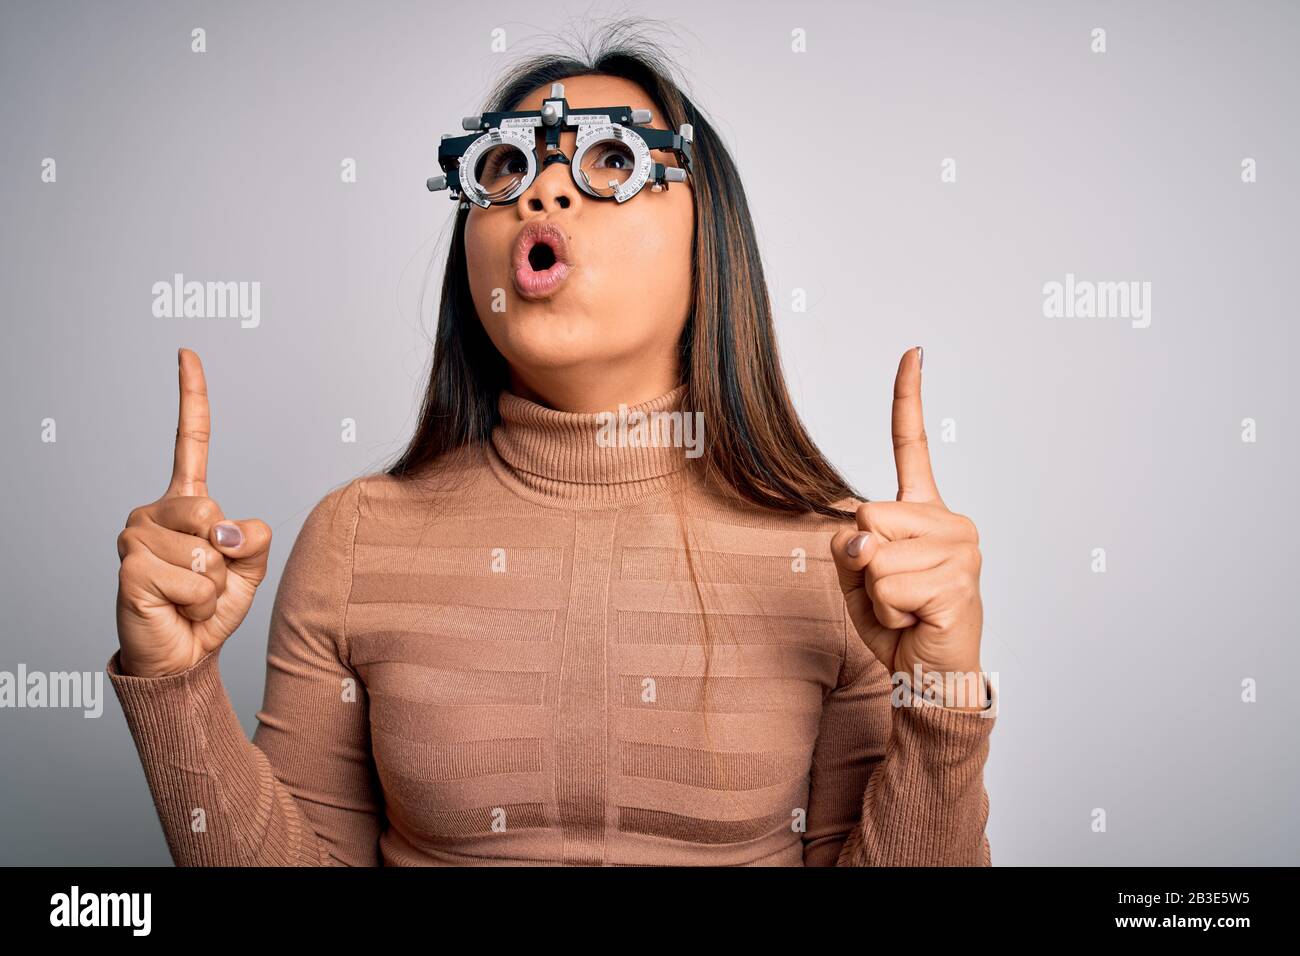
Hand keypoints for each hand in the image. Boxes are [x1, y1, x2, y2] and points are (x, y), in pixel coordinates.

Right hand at [114, 349, 272, 677]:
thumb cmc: (212, 607)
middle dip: (226, 557)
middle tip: (206, 579)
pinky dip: (197, 602)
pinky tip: (174, 606)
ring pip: (206, 552)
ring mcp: (136, 537)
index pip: (191, 440)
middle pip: (212, 511)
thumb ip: (252, 539)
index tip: (186, 352)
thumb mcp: (250, 567)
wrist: (183, 654)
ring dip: (212, 585)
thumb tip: (225, 532)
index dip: (191, 396)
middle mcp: (155, 511)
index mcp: (188, 502)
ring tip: (189, 595)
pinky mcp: (129, 568)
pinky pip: (192, 580)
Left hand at [830, 347, 984, 708]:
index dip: (908, 399)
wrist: (929, 672)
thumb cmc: (896, 620)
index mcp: (924, 511)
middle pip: (868, 512)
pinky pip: (888, 585)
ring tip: (905, 609)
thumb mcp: (855, 575)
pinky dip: (887, 611)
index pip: (910, 446)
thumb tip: (862, 537)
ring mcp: (960, 551)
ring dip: (874, 593)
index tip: (912, 352)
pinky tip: (916, 621)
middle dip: (861, 561)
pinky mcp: (959, 584)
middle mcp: (950, 521)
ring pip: (875, 556)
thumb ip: (848, 545)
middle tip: (890, 591)